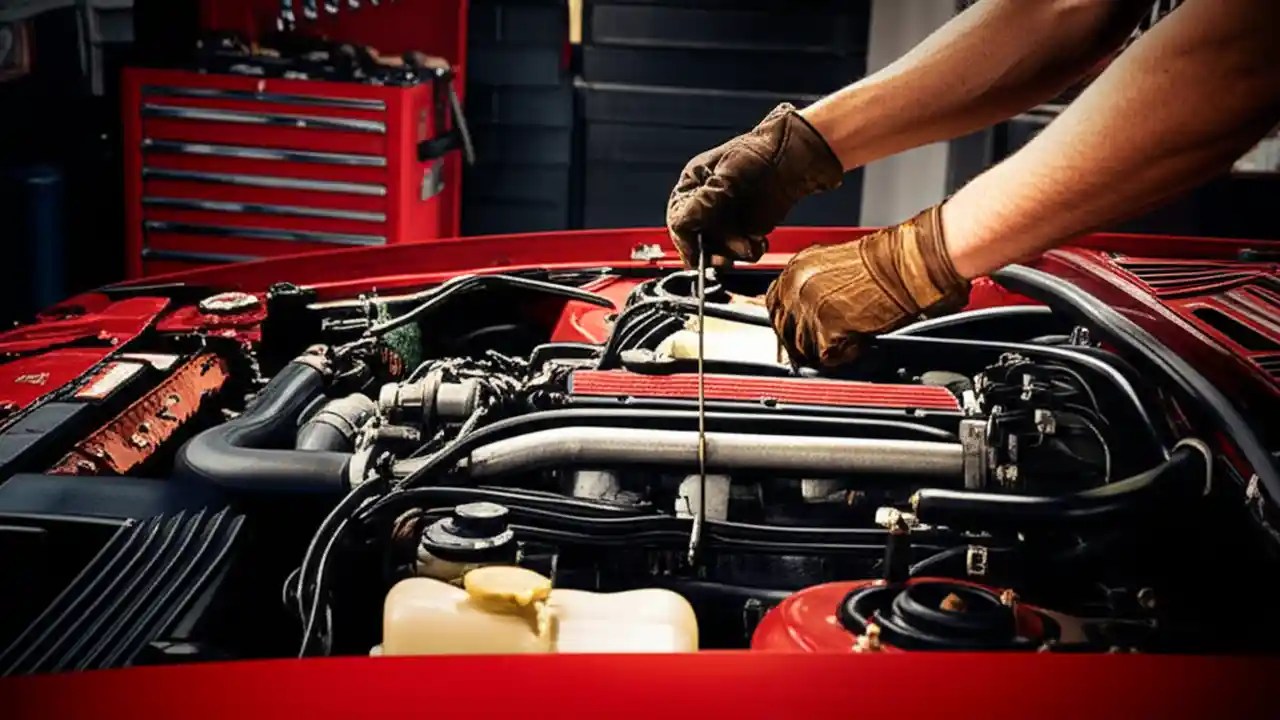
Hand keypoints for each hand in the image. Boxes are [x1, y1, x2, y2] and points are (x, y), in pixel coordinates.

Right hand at [666, 103, 843, 267]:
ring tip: (752, 241)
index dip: (687, 241)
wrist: (795, 158)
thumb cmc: (761, 153)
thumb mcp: (727, 174)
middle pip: (696, 240)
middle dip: (715, 249)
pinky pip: (738, 252)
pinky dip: (749, 251)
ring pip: (718, 250)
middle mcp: (704, 204)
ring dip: (735, 251)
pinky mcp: (742, 229)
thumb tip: (683, 222)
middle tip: (729, 254)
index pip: (679, 220)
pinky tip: (760, 241)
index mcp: (692, 185)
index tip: (699, 256)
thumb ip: (704, 201)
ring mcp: (723, 218)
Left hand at [765, 205, 970, 366]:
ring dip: (824, 350)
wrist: (905, 266)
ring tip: (847, 339)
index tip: (798, 332)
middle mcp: (796, 287)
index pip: (773, 305)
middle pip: (783, 330)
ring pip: (802, 347)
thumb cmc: (883, 264)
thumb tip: (801, 311)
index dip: (788, 323)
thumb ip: (810, 288)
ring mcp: (809, 309)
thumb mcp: (832, 267)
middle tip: (824, 345)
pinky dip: (843, 356)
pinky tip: (858, 342)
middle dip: (801, 342)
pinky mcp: (827, 329)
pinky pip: (826, 357)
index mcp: (796, 268)